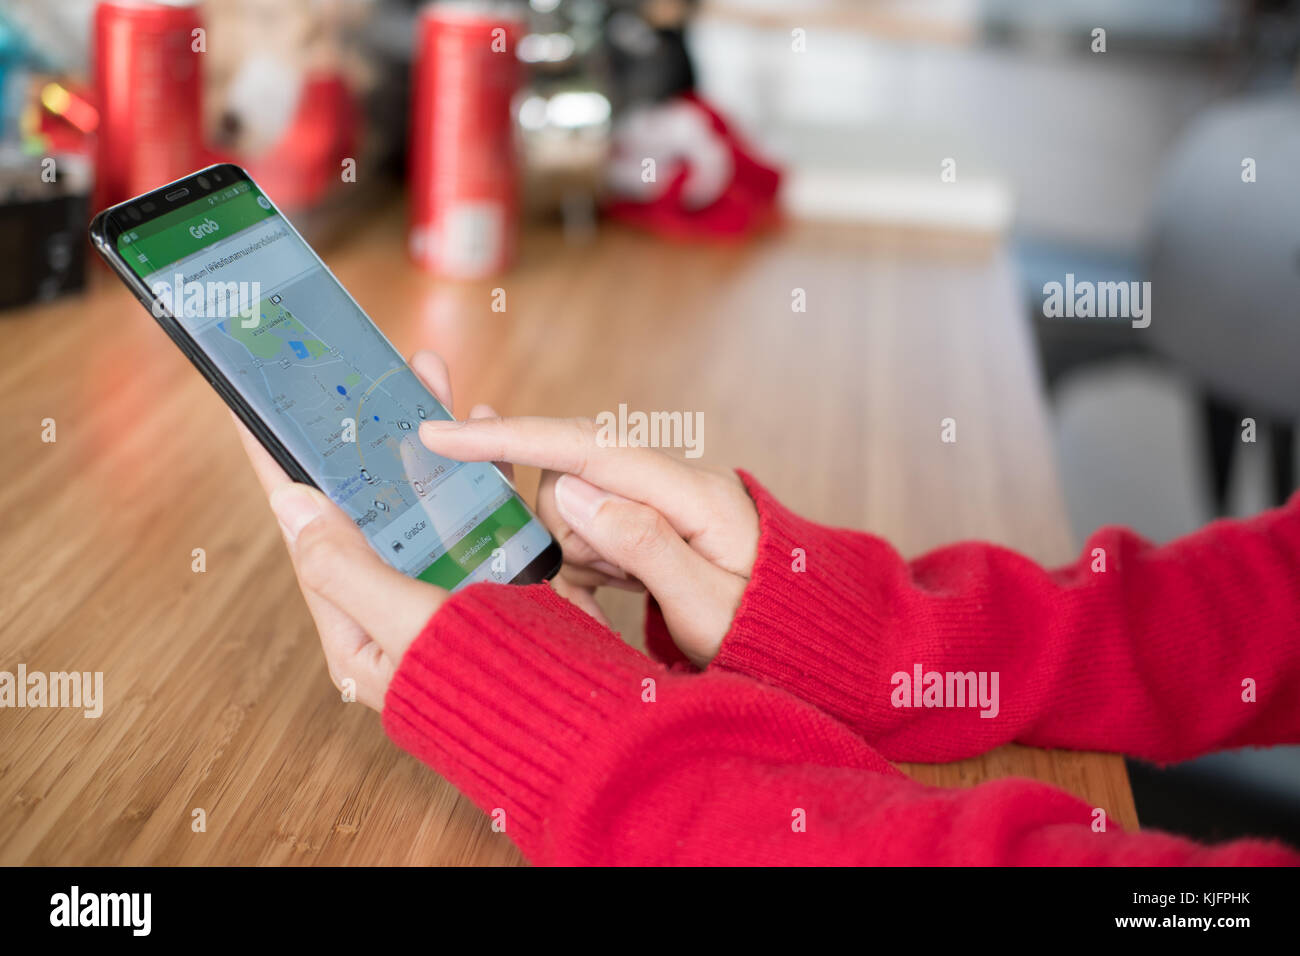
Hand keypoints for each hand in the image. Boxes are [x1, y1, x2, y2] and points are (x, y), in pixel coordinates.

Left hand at [235, 350, 506, 710]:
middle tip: (361, 375)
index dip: (283, 469)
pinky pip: (479, 513)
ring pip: (427, 500)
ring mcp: (447, 589)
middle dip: (367, 437)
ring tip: (427, 378)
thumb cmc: (490, 693)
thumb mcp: (405, 629)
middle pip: (371, 505)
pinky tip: (486, 432)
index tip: (258, 415)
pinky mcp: (496, 579)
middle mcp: (396, 603)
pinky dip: (481, 471)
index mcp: (357, 628)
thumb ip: (347, 568)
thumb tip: (292, 505)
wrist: (580, 728)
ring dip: (427, 439)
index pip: (308, 534)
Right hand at [418, 414, 759, 665]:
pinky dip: (588, 565)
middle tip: (604, 588)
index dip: (509, 438)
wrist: (811, 640)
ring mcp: (662, 499)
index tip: (440, 433)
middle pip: (572, 477)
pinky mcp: (652, 519)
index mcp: (692, 493)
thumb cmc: (770, 631)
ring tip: (620, 596)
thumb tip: (573, 490)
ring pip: (575, 507)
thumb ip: (643, 545)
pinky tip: (615, 593)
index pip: (586, 447)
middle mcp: (674, 482)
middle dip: (563, 535)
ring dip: (579, 557)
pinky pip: (592, 529)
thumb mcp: (709, 607)